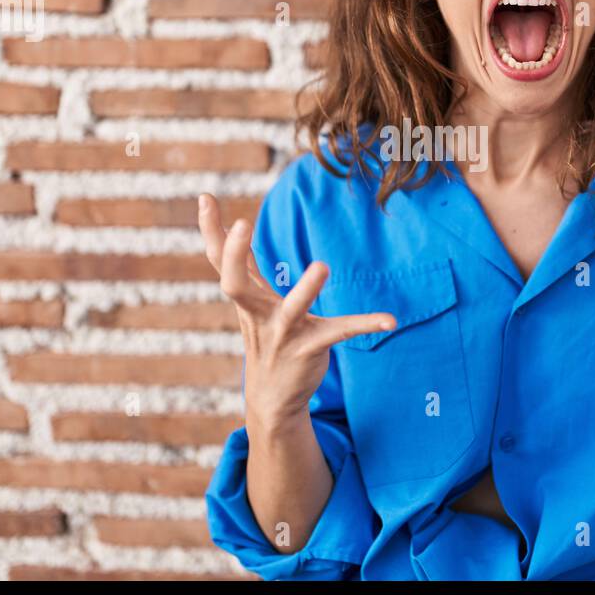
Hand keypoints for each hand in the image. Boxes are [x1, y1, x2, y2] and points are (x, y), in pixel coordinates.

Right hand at [196, 193, 395, 427]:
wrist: (272, 397)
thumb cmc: (263, 333)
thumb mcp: (249, 299)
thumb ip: (241, 263)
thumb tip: (222, 222)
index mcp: (244, 297)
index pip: (219, 261)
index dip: (210, 230)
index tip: (205, 196)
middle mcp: (257, 314)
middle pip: (234, 285)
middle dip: (234, 255)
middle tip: (240, 224)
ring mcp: (283, 333)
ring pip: (291, 310)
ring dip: (306, 289)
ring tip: (322, 265)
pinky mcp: (310, 348)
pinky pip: (338, 333)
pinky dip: (365, 324)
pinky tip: (390, 320)